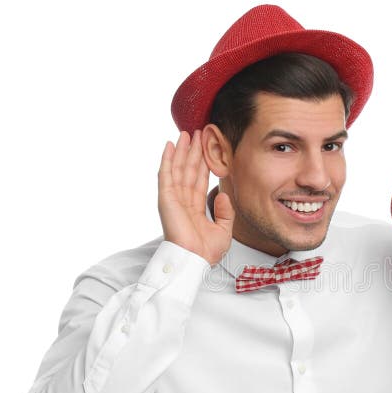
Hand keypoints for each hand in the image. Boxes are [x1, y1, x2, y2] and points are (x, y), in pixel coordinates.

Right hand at [158, 130, 234, 265]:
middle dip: (193, 152)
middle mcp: (183, 201)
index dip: (203, 163)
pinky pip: (166, 174)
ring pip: (178, 168)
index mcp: (195, 208)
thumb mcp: (224, 230)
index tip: (206, 148)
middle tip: (197, 133)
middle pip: (188, 170)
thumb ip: (225, 211)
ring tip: (186, 133)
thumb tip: (223, 194)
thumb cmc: (206, 251)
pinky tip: (169, 145)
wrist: (195, 259)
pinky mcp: (166, 198)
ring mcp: (173, 198)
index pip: (200, 179)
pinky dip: (167, 159)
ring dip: (181, 150)